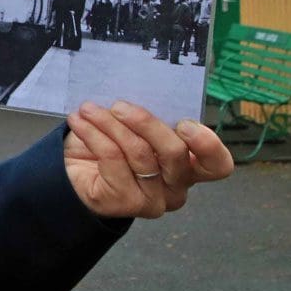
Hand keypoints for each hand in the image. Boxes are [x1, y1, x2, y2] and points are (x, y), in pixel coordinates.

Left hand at [64, 100, 232, 218]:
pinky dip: (93, 134)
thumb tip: (144, 87)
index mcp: (189, 165)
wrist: (72, 170)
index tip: (183, 123)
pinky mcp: (125, 203)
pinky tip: (78, 121)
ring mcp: (153, 200)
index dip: (208, 145)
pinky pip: (112, 159)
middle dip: (145, 122)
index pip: (218, 165)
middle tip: (119, 105)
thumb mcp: (134, 126)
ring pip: (139, 153)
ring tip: (88, 109)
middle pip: (174, 153)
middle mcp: (177, 187)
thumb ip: (149, 117)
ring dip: (110, 124)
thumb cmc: (110, 142)